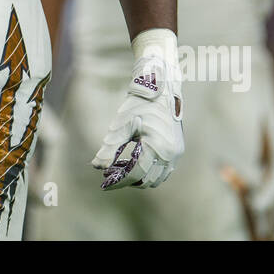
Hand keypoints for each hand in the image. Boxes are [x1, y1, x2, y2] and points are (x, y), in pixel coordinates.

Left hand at [91, 53, 184, 188]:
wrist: (161, 89)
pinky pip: (164, 170)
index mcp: (156, 147)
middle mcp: (169, 154)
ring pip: (156, 178)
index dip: (119, 181)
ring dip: (140, 177)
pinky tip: (135, 161)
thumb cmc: (139, 105)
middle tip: (112, 174)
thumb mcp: (121, 127)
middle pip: (146, 180)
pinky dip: (150, 171)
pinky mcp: (177, 150)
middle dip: (128, 180)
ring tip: (123, 168)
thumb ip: (109, 149)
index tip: (105, 184)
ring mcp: (176, 153)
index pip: (135, 174)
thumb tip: (96, 165)